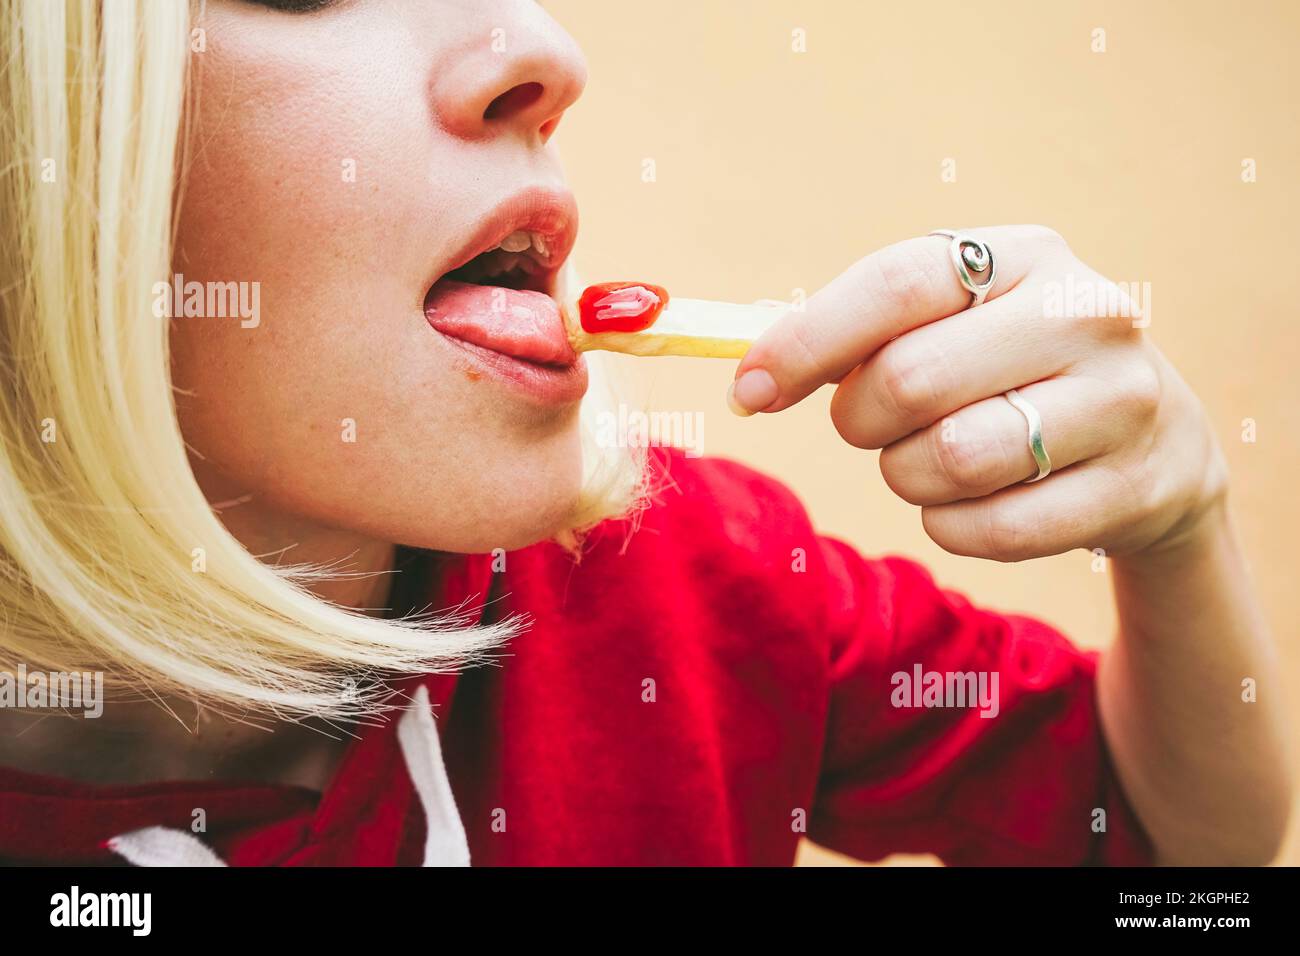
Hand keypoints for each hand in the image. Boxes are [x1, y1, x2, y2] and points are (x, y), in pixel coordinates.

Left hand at [728, 225, 1228, 560]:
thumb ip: (859, 332)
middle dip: (860, 420)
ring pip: (948, 460)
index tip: (748, 388)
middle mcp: (1086, 314)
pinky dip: (951, 526)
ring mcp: (1122, 402)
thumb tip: (749, 376)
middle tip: (873, 426)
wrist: (1155, 443)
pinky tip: (974, 502)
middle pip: (909, 380)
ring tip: (932, 459)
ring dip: (907, 475)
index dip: (806, 341)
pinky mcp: (1135, 489)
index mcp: (1025, 255)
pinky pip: (988, 529)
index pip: (895, 283)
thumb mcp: (954, 323)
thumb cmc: (1011, 372)